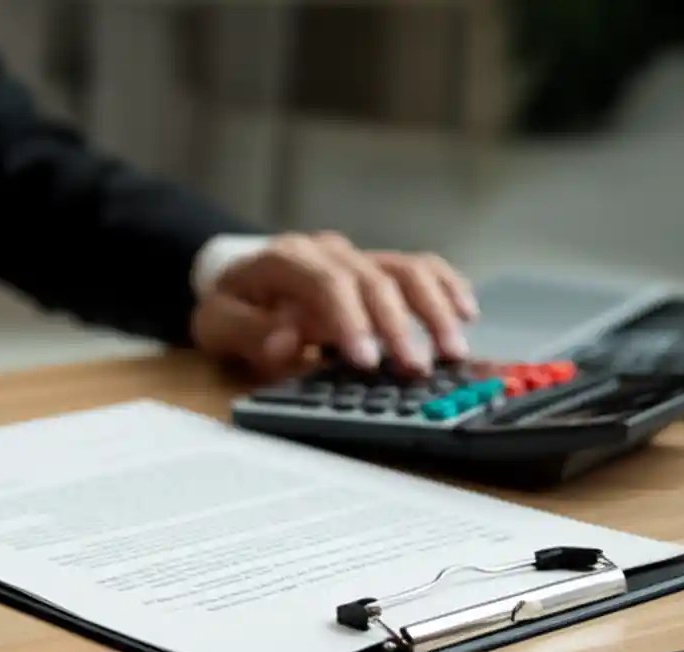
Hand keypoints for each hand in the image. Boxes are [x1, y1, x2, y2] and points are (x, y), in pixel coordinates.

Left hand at [191, 232, 478, 377]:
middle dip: (398, 326)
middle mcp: (326, 251)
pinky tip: (466, 312)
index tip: (366, 360)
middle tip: (415, 368)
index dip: (351, 320)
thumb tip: (285, 342)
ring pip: (406, 269)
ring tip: (452, 350)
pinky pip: (419, 267)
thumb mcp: (216, 324)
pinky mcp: (375, 268)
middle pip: (374, 278)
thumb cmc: (230, 307)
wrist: (238, 283)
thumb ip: (248, 332)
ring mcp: (355, 256)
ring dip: (434, 308)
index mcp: (284, 260)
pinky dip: (446, 286)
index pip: (327, 282)